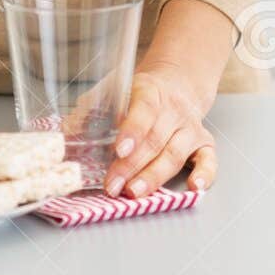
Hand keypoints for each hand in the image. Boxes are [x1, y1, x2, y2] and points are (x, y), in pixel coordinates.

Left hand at [104, 58, 216, 198]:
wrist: (178, 82)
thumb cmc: (140, 91)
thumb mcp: (115, 87)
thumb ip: (92, 107)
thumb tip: (65, 132)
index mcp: (151, 91)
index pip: (143, 111)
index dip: (132, 131)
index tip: (118, 150)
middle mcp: (174, 110)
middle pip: (155, 140)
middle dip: (132, 166)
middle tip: (113, 185)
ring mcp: (190, 127)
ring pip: (175, 154)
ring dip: (155, 176)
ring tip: (135, 192)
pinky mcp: (203, 142)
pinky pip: (208, 159)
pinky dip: (206, 174)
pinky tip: (195, 188)